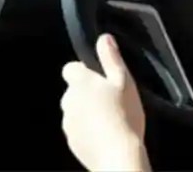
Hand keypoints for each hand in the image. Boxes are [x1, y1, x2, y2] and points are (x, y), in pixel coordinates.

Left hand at [61, 34, 148, 170]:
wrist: (117, 155)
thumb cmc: (124, 116)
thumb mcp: (124, 81)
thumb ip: (111, 58)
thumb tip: (104, 38)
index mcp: (80, 82)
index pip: (70, 68)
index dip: (84, 71)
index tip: (101, 79)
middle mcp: (68, 100)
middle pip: (74, 90)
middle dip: (88, 93)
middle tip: (111, 99)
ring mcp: (68, 122)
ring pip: (76, 110)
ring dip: (88, 112)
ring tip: (111, 119)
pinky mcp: (71, 141)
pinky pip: (79, 129)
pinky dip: (88, 130)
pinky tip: (106, 133)